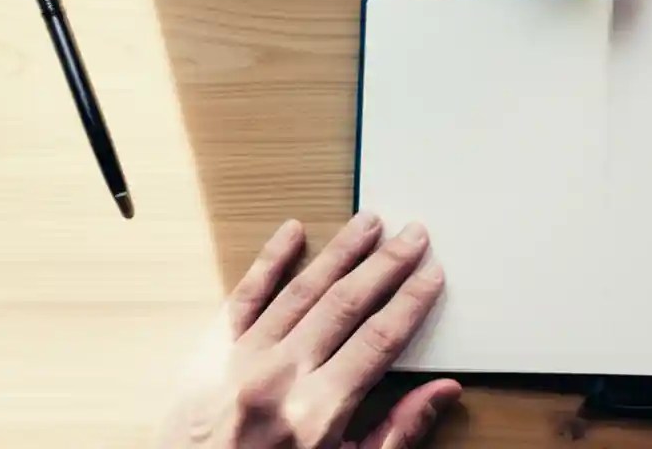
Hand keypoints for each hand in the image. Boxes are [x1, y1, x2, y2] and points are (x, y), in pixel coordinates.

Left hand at [156, 216, 459, 448]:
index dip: (411, 301)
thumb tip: (442, 391)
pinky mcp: (209, 354)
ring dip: (340, 251)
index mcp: (318, 412)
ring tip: (368, 222)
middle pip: (346, 304)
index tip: (433, 274)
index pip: (380, 339)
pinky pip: (244, 295)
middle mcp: (280, 378)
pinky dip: (269, 261)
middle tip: (413, 234)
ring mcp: (241, 360)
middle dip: (386, 264)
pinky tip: (291, 232)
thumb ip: (396, 432)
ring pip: (301, 290)